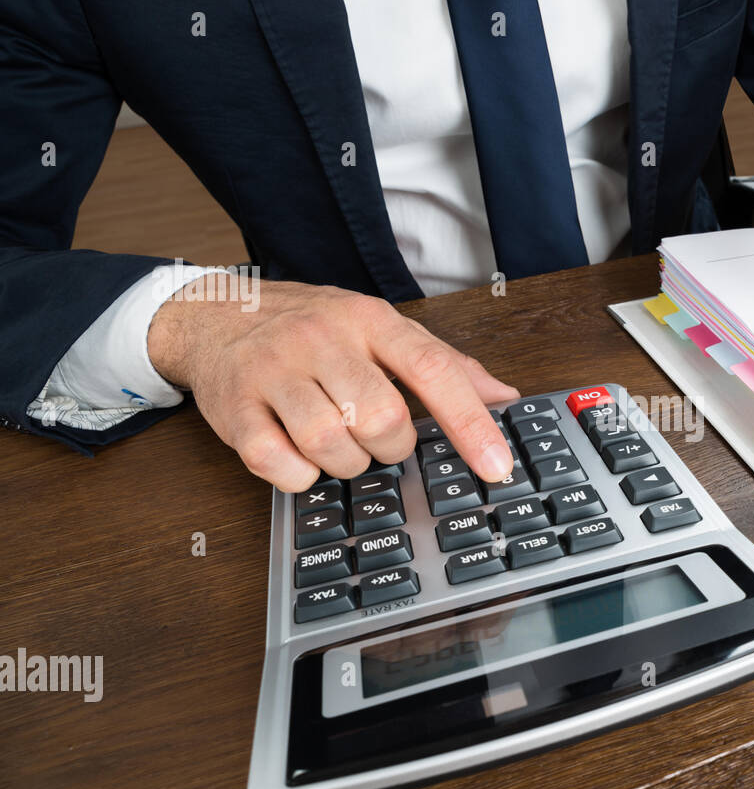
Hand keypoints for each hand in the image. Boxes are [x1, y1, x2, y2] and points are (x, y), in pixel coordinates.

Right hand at [146, 274, 518, 491]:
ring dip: (344, 462)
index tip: (497, 467)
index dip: (471, 424)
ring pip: (331, 444)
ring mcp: (274, 371)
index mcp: (369, 319)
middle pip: (381, 417)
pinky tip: (297, 453)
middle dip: (389, 445)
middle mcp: (322, 339)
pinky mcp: (234, 407)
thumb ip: (444, 365)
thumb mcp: (379, 330)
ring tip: (335, 441)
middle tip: (375, 436)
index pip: (434, 370)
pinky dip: (298, 474)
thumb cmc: (310, 328)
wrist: (214, 313)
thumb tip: (505, 398)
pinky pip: (279, 465)